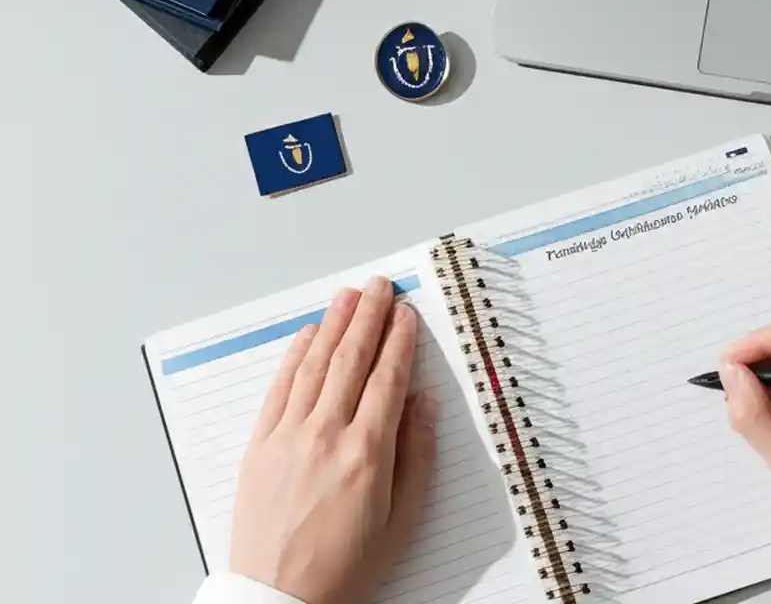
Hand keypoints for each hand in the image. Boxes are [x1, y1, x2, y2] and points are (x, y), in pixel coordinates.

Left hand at [229, 277, 437, 603]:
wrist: (280, 598)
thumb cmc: (346, 567)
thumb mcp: (402, 520)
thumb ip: (416, 456)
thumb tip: (422, 403)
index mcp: (368, 453)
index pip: (387, 378)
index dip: (400, 341)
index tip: (408, 314)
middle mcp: (326, 435)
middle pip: (351, 360)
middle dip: (369, 317)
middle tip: (381, 286)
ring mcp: (288, 437)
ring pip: (315, 365)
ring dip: (334, 324)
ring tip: (349, 296)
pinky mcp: (260, 446)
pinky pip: (280, 388)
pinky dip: (295, 356)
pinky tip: (308, 334)